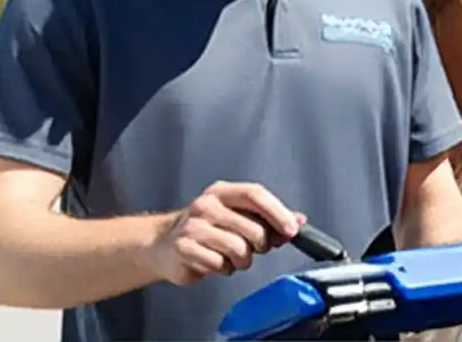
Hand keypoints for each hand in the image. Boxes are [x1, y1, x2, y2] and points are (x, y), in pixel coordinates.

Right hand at [148, 181, 305, 284]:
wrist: (163, 244)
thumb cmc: (207, 230)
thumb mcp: (236, 217)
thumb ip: (268, 218)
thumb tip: (299, 220)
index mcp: (222, 192)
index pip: (255, 194)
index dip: (278, 212)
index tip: (291, 230)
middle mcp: (206, 205)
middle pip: (252, 228)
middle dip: (260, 245)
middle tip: (252, 249)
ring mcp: (193, 226)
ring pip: (238, 249)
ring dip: (241, 261)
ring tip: (230, 257)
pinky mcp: (184, 248)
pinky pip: (219, 264)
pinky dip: (222, 268)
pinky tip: (214, 262)